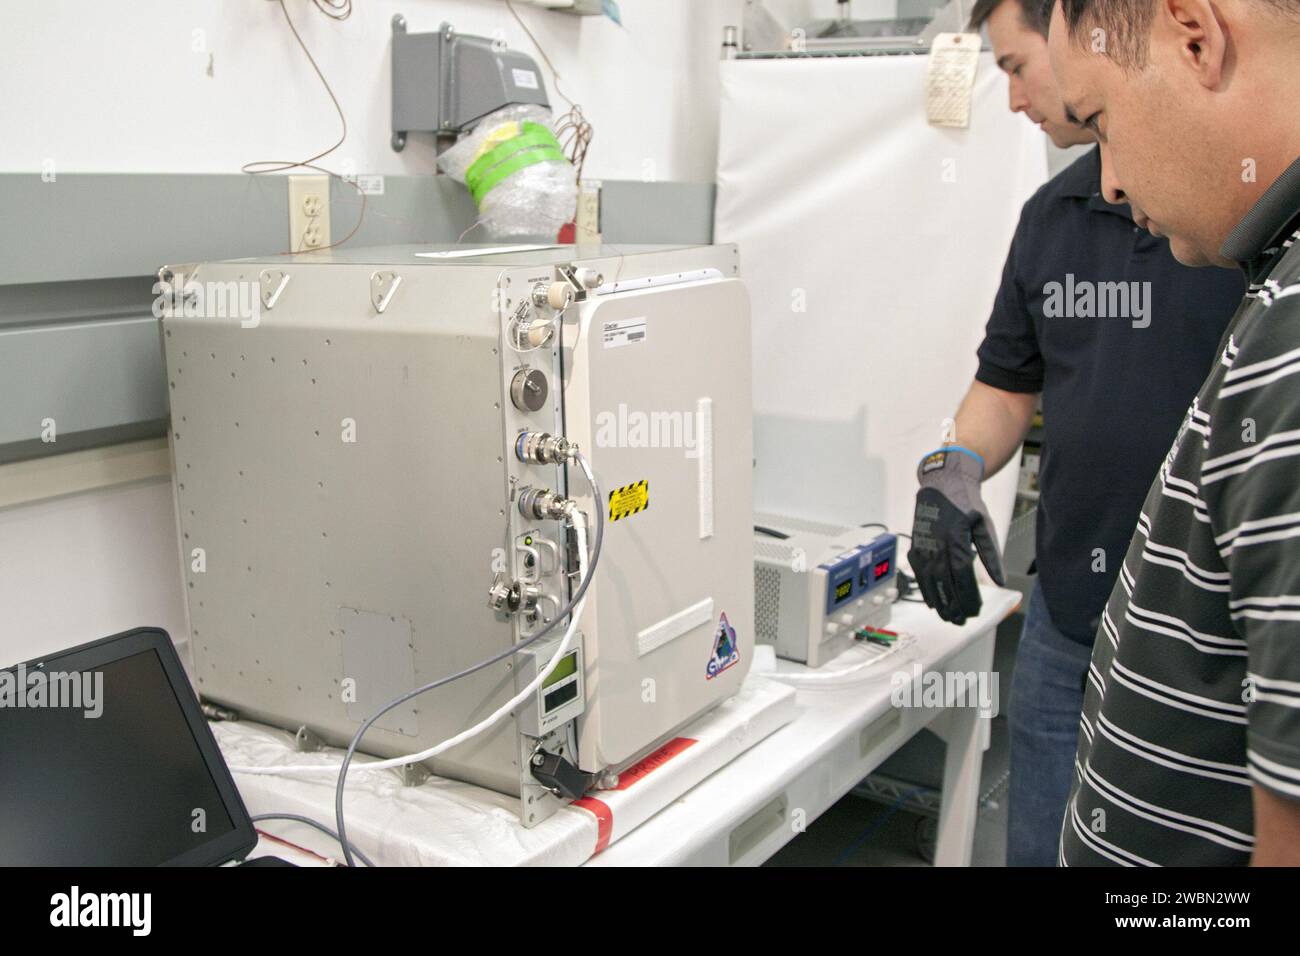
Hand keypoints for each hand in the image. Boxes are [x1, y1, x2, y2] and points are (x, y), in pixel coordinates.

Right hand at [907, 447, 1005, 624]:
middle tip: (962, 621)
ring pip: (930, 582)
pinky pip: (919, 574)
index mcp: (956, 540)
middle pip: (945, 584)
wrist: (942, 483)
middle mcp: (937, 546)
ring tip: (948, 617)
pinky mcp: (916, 547)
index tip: (975, 611)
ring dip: (939, 603)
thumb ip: (991, 555)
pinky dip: (925, 590)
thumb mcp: (984, 525)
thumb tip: (1000, 580)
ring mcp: (924, 547)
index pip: (962, 577)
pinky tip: (933, 602)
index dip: (968, 597)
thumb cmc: (965, 501)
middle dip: (954, 606)